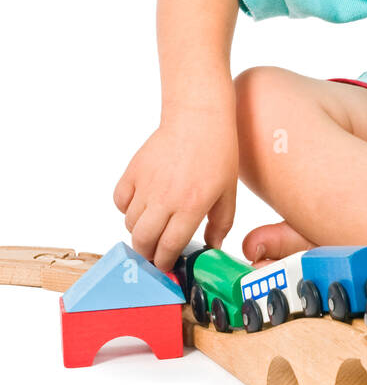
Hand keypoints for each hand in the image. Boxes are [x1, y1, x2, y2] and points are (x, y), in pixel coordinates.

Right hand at [113, 105, 238, 272]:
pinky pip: (120, 200)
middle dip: (147, 254)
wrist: (198, 118)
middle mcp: (165, 198)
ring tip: (152, 228)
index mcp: (191, 206)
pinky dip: (126, 209)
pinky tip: (141, 206)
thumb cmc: (218, 153)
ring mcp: (146, 184)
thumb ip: (221, 223)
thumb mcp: (228, 192)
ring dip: (139, 231)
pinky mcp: (133, 171)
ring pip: (130, 223)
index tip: (166, 266)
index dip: (165, 262)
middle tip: (154, 254)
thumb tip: (213, 247)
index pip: (169, 246)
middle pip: (143, 241)